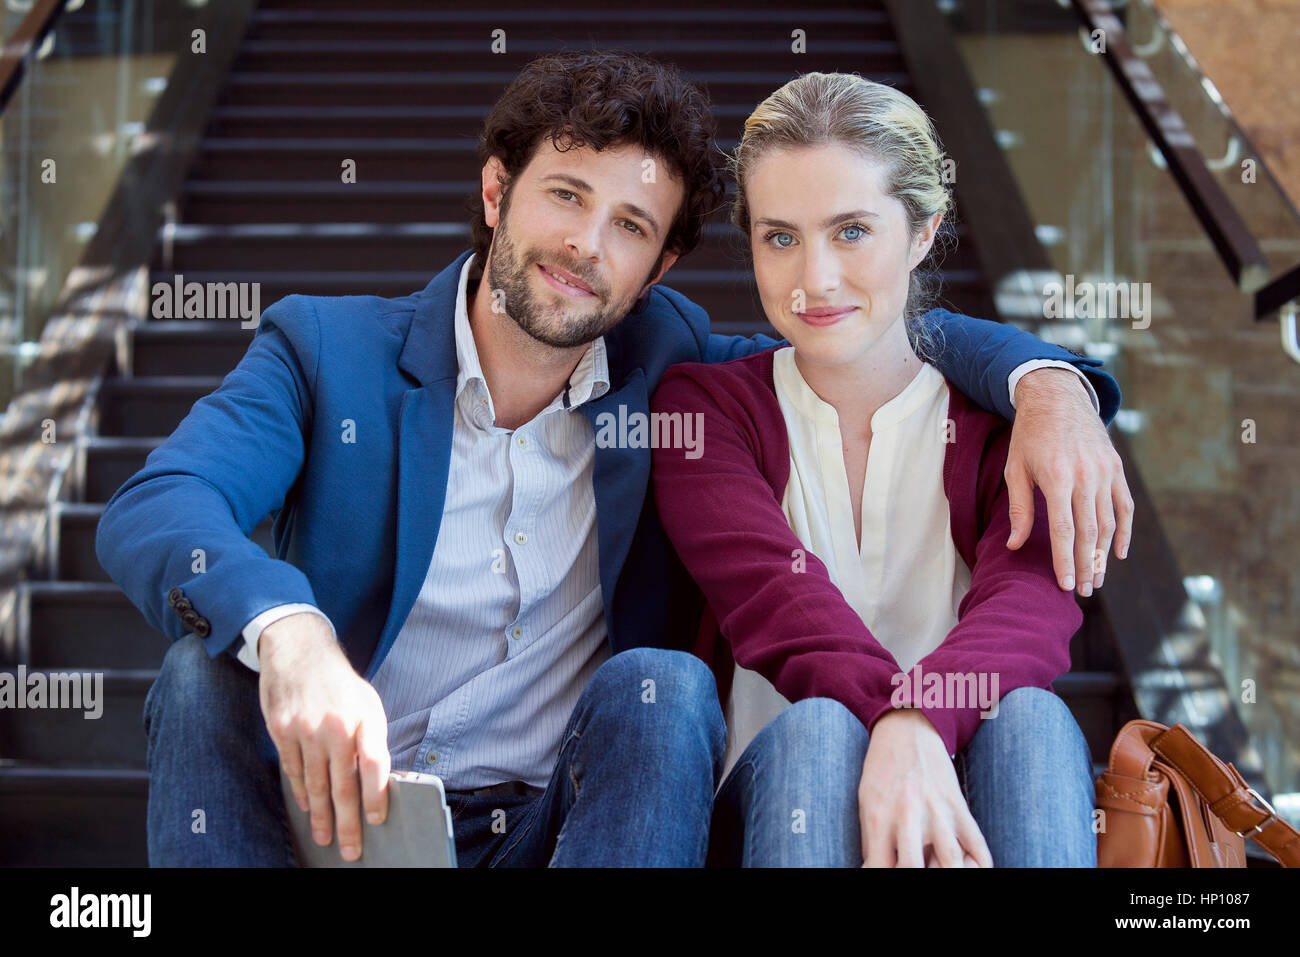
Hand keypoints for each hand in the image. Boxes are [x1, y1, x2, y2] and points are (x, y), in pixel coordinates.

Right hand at [258, 612, 390, 861]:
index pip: (375, 764)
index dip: (375, 796)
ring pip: (314, 784)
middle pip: (343, 784)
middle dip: (347, 823)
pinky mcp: (281, 730)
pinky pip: (292, 770)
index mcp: (364, 718)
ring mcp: (305, 729)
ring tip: (326, 837)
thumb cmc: (339, 683)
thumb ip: (372, 739)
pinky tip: (307, 808)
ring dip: (321, 816)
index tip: (375, 820)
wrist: (300, 650)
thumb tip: (378, 781)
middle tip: (350, 849)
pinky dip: (300, 793)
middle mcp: (336, 726)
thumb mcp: (367, 703)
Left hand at [858, 710, 992, 867]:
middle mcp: (908, 816)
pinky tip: (966, 867)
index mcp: (879, 817)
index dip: (883, 877)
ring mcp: (937, 812)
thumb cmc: (882, 770)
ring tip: (938, 868)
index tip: (886, 873)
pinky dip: (977, 866)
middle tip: (914, 868)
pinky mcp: (959, 806)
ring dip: (946, 872)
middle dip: (913, 876)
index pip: (880, 868)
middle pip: (913, 868)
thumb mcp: (866, 804)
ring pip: (950, 862)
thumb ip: (873, 842)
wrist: (906, 729)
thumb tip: (878, 870)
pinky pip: (978, 848)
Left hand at [1006, 367, 1133, 595]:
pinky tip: (1117, 553)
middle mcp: (1084, 476)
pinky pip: (1125, 506)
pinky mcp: (1116, 468)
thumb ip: (1019, 509)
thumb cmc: (1030, 436)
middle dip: (1086, 566)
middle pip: (1089, 532)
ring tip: (1097, 578)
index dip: (1065, 561)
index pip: (1063, 530)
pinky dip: (1124, 531)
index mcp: (1057, 477)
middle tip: (1085, 592)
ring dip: (1103, 554)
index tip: (1066, 586)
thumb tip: (1015, 545)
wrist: (1057, 397)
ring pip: (1109, 522)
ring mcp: (1104, 472)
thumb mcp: (1016, 469)